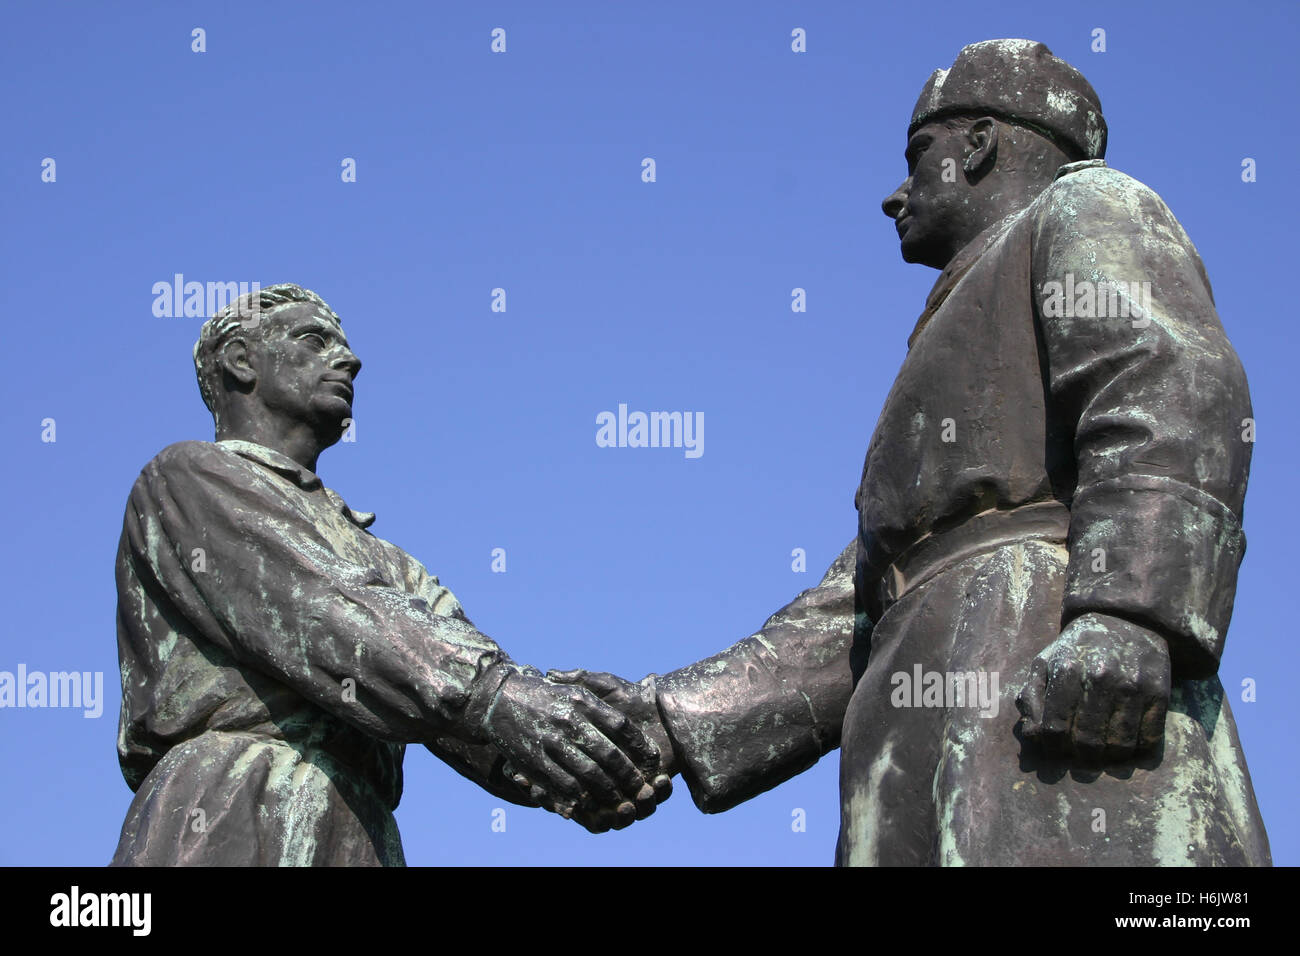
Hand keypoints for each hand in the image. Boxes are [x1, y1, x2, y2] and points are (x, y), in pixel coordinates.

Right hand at [483, 668, 659, 828]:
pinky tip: (591, 803)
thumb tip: (632, 727)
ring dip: (608, 792)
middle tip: (640, 788)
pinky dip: (580, 798)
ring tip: (621, 801)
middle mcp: (568, 721)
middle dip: (628, 775)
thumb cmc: (544, 694)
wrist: (499, 697)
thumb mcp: (574, 688)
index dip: (639, 744)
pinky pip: (563, 784)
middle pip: (608, 754)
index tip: (652, 757)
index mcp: (582, 701)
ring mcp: (551, 742)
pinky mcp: (535, 760)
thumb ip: (601, 702)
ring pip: (589, 774)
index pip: (620, 726)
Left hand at [1016, 612, 1170, 762]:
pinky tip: (1124, 746)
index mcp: (1068, 669)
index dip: (1052, 745)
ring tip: (1100, 754)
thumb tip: (1032, 734)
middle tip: (1078, 755)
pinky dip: (1136, 752)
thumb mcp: (1045, 663)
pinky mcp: (1159, 693)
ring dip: (1107, 759)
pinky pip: (1148, 739)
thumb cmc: (1078, 649)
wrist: (1125, 620)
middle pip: (1087, 740)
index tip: (1054, 747)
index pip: (1056, 727)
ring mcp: (1133, 686)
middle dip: (1079, 756)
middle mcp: (1101, 677)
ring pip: (1119, 745)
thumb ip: (1031, 697)